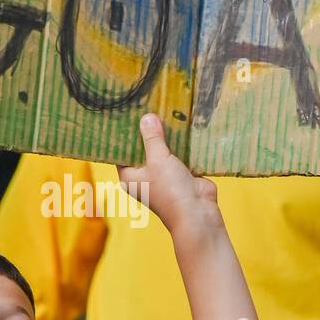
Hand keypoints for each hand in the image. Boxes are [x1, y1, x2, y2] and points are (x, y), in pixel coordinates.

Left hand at [117, 113, 218, 233]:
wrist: (198, 212)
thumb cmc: (170, 190)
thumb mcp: (158, 160)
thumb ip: (152, 138)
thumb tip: (146, 118)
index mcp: (130, 177)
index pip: (121, 152)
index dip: (123, 136)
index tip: (123, 115)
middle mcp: (145, 176)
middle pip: (143, 149)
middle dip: (146, 132)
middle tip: (144, 106)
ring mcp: (164, 175)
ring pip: (162, 150)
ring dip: (165, 136)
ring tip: (162, 109)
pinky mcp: (182, 173)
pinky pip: (179, 153)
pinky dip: (180, 142)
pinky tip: (181, 123)